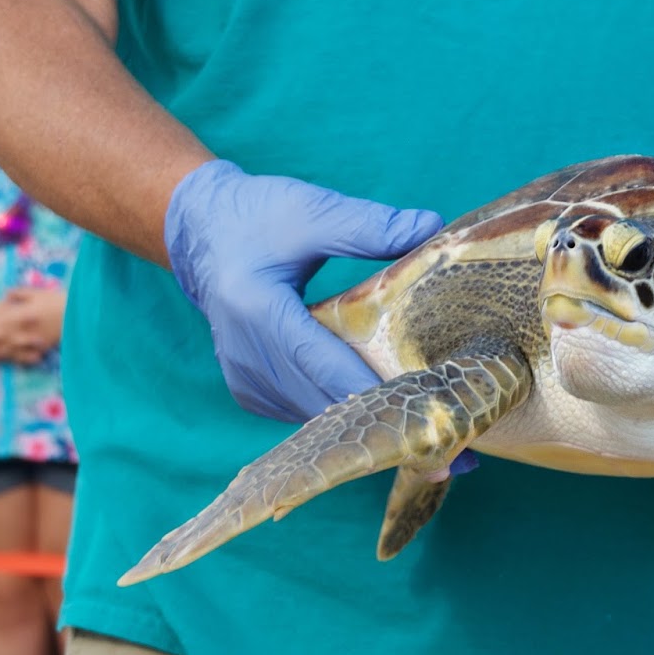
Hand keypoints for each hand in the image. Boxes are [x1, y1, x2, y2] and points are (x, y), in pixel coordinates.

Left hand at [3, 287, 66, 364]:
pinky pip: (29, 354)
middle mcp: (26, 327)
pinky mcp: (44, 346)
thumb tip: (5, 295)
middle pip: (3, 331)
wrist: (80, 314)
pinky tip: (12, 361)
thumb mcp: (40, 293)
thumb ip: (21, 294)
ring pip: (13, 345)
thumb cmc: (60, 301)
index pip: (1, 312)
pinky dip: (20, 358)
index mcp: (24, 312)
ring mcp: (34, 339)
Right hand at [165, 159, 444, 422]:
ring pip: (317, 419)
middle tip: (450, 443)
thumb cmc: (258, 217)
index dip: (381, 394)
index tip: (430, 411)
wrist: (203, 234)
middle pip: (327, 405)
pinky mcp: (251, 391)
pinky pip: (304, 414)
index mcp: (260, 312)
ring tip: (428, 433)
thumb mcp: (313, 211)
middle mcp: (247, 358)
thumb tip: (432, 227)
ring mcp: (246, 380)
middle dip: (387, 421)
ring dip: (367, 423)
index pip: (329, 368)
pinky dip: (342, 415)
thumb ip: (369, 226)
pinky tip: (384, 413)